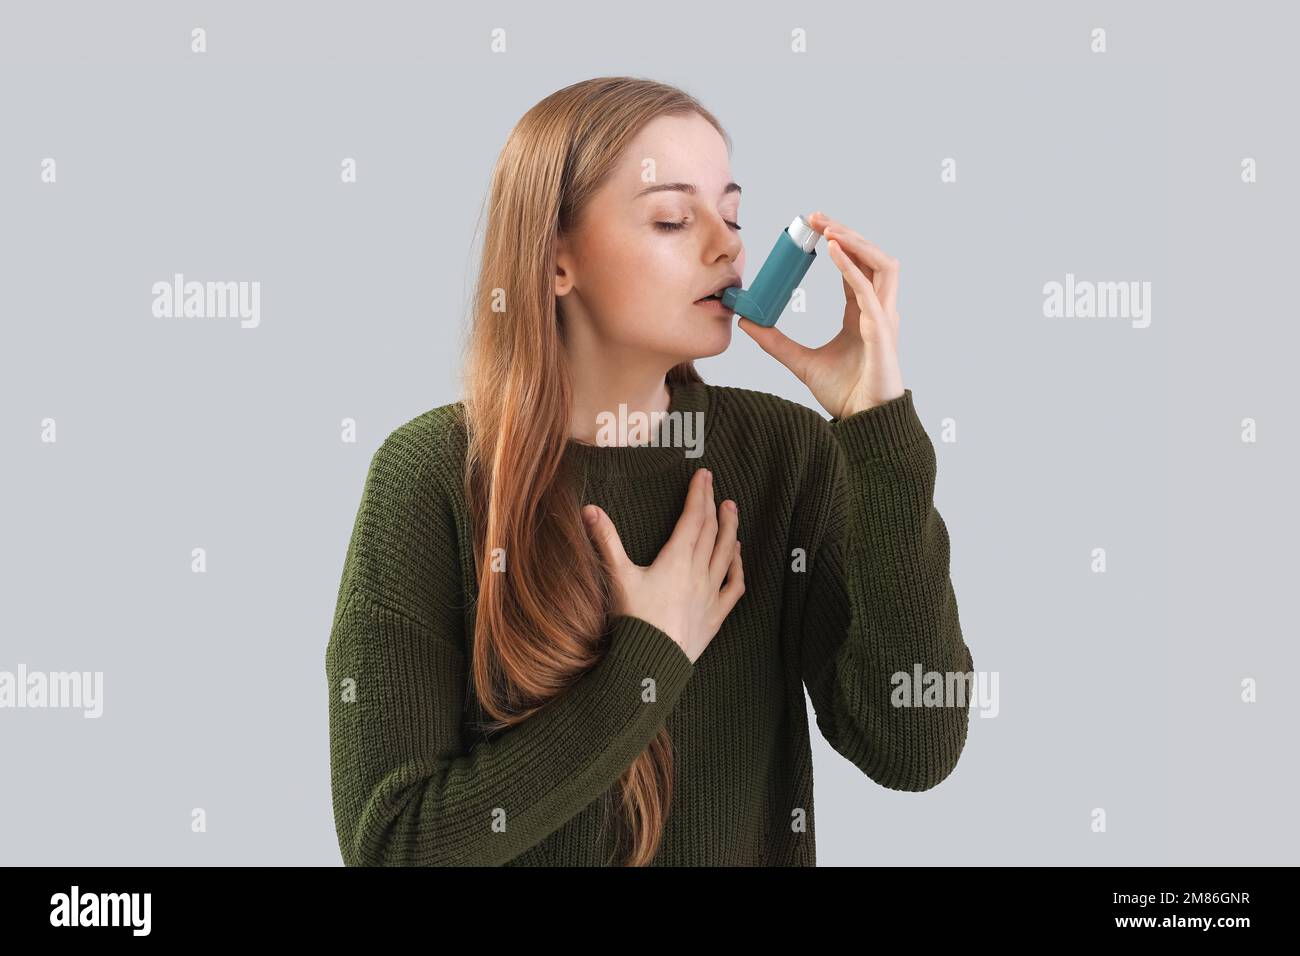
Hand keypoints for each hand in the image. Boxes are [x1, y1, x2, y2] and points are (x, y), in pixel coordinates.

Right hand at [582, 467, 743, 663]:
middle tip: (715, 486)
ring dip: (730, 529)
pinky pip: (734, 586)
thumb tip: (589, 509)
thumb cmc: (633, 620)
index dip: (698, 494)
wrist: (651, 663)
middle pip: (711, 531)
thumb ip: (605, 540)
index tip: (703, 475)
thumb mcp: (617, 577)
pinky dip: (738, 567)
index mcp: (676, 559)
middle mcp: (699, 572)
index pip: (693, 518)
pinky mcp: (715, 615)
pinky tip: (737, 556)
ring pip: (727, 554)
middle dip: (713, 505)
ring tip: (731, 511)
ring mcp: (710, 594)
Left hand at [737, 210, 905, 418]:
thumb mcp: (801, 362)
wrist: (862, 423)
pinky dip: (852, 268)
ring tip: (828, 228)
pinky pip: (869, 291)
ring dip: (856, 242)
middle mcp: (877, 311)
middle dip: (847, 232)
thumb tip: (748, 323)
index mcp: (862, 313)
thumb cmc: (844, 395)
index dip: (838, 244)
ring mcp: (884, 319)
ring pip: (881, 264)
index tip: (811, 228)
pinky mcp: (882, 331)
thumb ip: (776, 342)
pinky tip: (833, 252)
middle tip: (816, 218)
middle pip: (871, 257)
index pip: (855, 267)